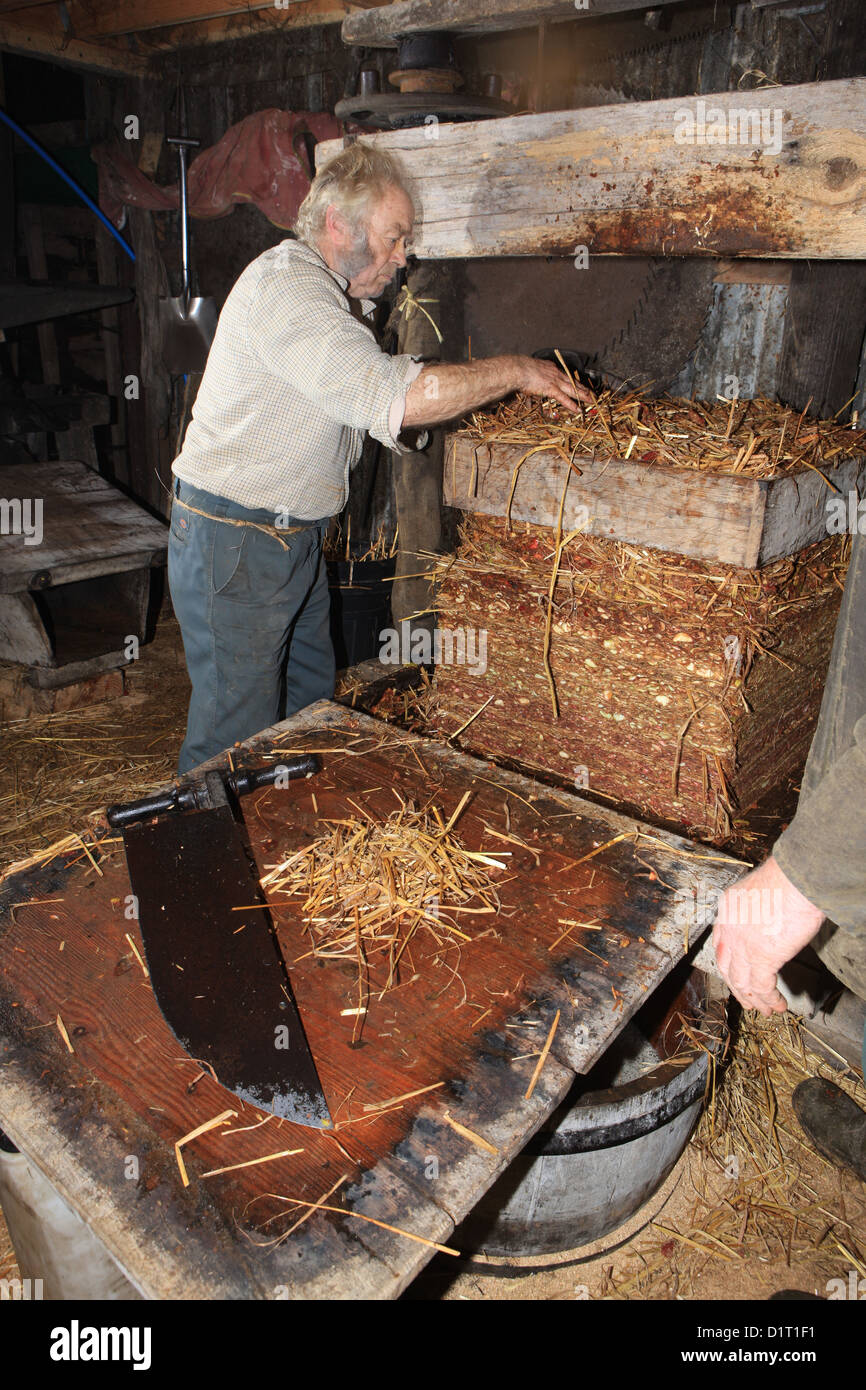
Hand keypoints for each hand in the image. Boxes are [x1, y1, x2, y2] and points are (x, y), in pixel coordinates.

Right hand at [518, 357, 594, 410]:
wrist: (518, 368)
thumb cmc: (519, 369)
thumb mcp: (529, 370)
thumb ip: (533, 376)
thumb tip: (528, 382)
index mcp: (551, 368)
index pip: (566, 376)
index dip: (574, 382)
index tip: (579, 385)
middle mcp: (556, 373)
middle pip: (573, 382)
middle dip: (583, 388)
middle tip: (592, 393)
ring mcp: (555, 381)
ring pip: (573, 389)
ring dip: (583, 396)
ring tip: (592, 401)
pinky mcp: (552, 389)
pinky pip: (564, 398)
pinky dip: (572, 405)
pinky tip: (578, 410)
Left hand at [712, 856, 825, 1015]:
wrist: (796, 878)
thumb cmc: (787, 877)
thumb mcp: (761, 889)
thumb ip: (759, 907)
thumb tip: (771, 918)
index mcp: (728, 907)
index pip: (720, 942)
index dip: (727, 961)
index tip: (734, 973)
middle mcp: (729, 927)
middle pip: (727, 966)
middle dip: (737, 987)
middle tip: (746, 1000)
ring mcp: (743, 944)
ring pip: (742, 981)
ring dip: (754, 999)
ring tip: (765, 1010)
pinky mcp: (762, 957)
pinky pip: (762, 987)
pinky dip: (769, 1000)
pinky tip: (777, 1006)